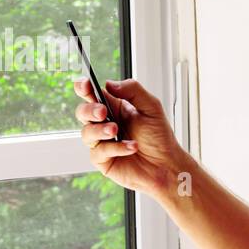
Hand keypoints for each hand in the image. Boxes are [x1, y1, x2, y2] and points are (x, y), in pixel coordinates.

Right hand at [72, 77, 186, 197]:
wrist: (166, 165)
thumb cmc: (159, 138)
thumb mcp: (151, 107)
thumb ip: (132, 90)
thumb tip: (108, 84)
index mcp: (114, 107)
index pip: (93, 94)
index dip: (84, 88)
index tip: (85, 85)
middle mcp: (105, 123)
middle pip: (83, 112)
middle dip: (89, 110)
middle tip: (103, 112)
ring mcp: (102, 142)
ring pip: (86, 133)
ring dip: (100, 130)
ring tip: (116, 131)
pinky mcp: (102, 160)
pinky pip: (98, 152)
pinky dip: (115, 148)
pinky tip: (131, 147)